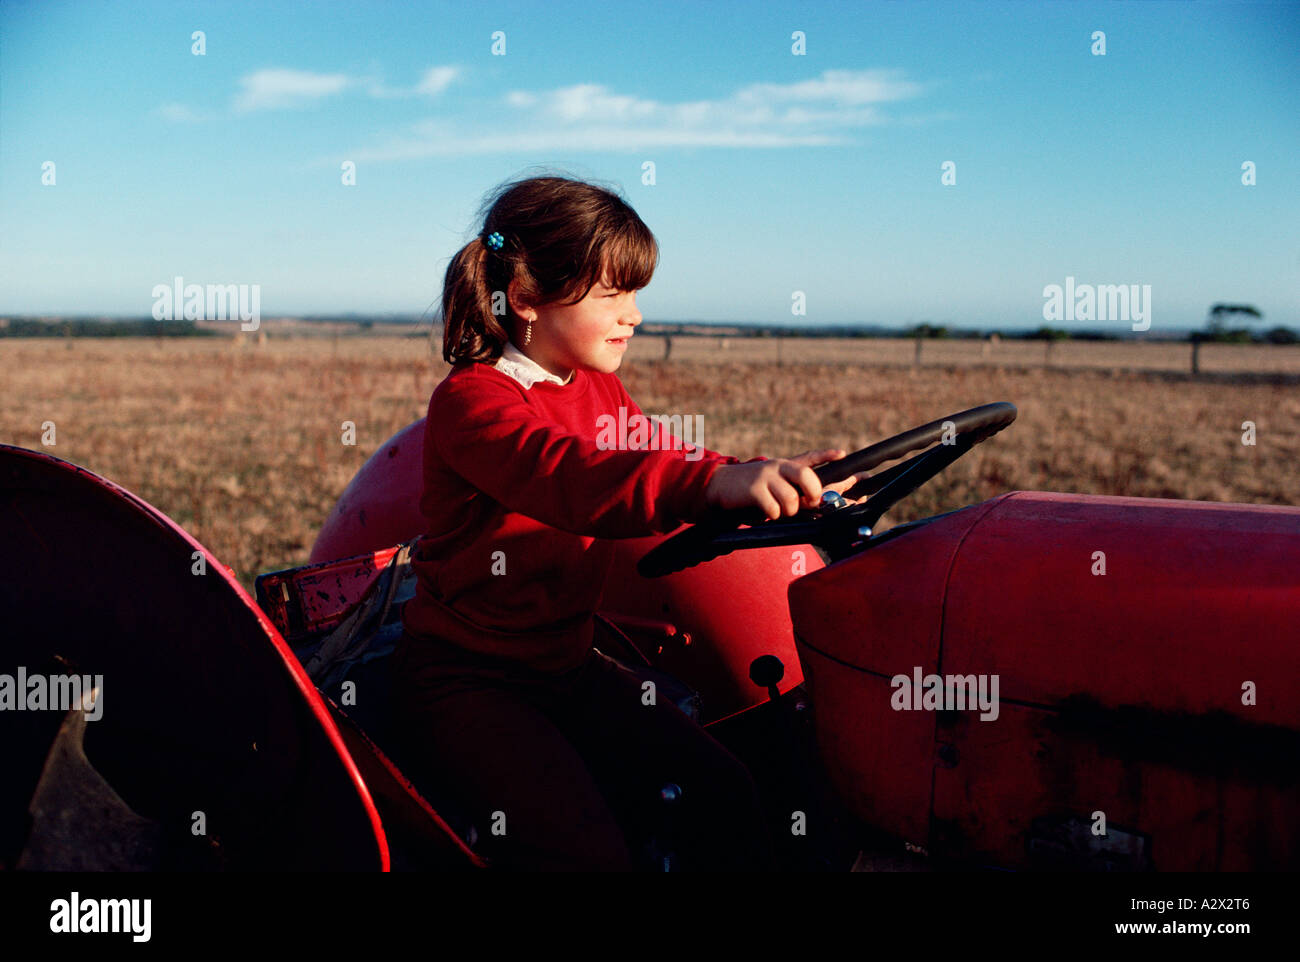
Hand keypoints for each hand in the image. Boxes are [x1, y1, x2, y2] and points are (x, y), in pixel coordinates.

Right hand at [704, 448, 869, 520]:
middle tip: (808, 503)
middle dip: (812, 494)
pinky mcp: (754, 489)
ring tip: (777, 510)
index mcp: (784, 465)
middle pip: (806, 477)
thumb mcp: (770, 482)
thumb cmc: (749, 488)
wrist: (718, 484)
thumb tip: (811, 504)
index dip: (826, 455)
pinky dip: (771, 515)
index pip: (809, 458)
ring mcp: (766, 476)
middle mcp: (777, 467)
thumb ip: (789, 488)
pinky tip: (763, 512)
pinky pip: (774, 509)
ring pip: (791, 499)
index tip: (842, 454)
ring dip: (787, 511)